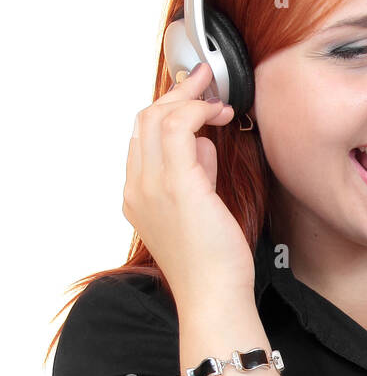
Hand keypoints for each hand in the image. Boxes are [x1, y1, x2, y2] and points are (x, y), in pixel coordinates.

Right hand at [123, 61, 254, 307]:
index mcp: (136, 195)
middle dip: (177, 93)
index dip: (168, 111)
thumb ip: (197, 175)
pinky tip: (221, 115)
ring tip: (218, 96)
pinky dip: (200, 112)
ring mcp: (152, 185)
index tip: (194, 99)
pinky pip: (179, 127)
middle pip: (144, 120)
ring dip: (190, 98)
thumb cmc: (212, 262)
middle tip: (206, 79)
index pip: (141, 138)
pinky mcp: (176, 184)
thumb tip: (205, 146)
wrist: (212, 296)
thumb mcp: (200, 210)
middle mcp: (137, 187)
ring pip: (158, 117)